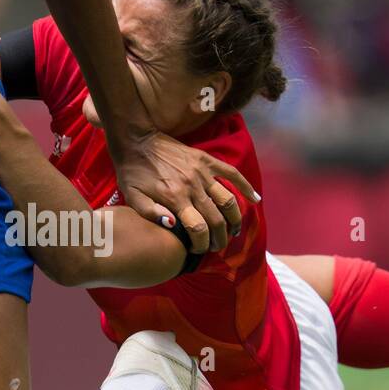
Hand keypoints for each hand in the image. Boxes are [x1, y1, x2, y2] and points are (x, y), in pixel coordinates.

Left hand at [115, 127, 258, 253]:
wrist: (137, 140)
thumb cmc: (132, 172)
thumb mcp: (133, 197)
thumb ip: (151, 214)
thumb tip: (174, 226)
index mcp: (175, 198)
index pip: (198, 228)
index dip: (202, 244)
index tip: (198, 249)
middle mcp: (192, 187)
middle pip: (216, 219)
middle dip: (220, 238)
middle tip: (217, 246)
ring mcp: (202, 172)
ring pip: (229, 200)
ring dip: (234, 219)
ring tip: (233, 231)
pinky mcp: (207, 160)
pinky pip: (232, 174)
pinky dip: (246, 187)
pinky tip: (256, 199)